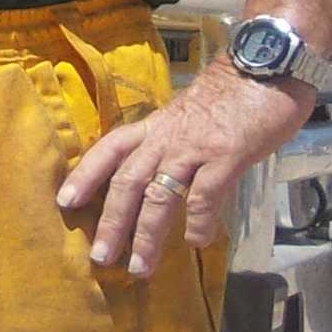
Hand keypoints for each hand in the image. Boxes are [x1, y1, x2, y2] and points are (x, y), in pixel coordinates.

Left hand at [60, 62, 314, 277]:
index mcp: (154, 127)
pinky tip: (197, 242)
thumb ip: (172, 143)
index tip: (64, 202)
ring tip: (139, 266)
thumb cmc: (231, 96)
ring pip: (159, 194)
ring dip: (147, 234)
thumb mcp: (188, 116)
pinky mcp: (226, 154)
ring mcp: (194, 147)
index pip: (109, 149)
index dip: (85, 175)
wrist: (267, 65)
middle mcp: (166, 137)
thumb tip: (162, 176)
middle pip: (127, 181)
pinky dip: (198, 221)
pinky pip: (205, 194)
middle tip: (100, 256)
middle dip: (111, 221)